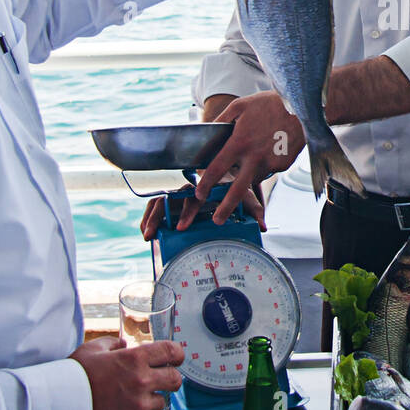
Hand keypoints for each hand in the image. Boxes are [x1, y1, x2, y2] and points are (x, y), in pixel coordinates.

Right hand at [69, 336, 183, 409]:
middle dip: (170, 378)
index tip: (176, 357)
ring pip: (161, 402)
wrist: (59, 404)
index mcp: (134, 359)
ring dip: (151, 399)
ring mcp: (138, 405)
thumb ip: (113, 344)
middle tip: (161, 379)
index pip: (171, 351)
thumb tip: (123, 345)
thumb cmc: (74, 375)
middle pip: (175, 380)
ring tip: (133, 398)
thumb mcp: (93, 349)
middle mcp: (141, 381)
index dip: (177, 354)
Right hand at [139, 183, 267, 239]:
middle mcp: (189, 189)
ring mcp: (178, 195)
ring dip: (150, 218)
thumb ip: (253, 209)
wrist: (228, 174)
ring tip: (147, 236)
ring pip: (159, 202)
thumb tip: (262, 226)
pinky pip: (156, 206)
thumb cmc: (235, 186)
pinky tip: (147, 233)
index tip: (181, 228)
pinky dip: (149, 217)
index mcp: (206, 187)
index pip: (193, 198)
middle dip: (159, 217)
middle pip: (169, 199)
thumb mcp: (244, 195)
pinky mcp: (172, 201)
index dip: (187, 213)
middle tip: (153, 234)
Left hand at [182, 92, 304, 228]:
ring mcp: (271, 163)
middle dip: (225, 208)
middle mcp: (254, 157)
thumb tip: (208, 131)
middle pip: (237, 190)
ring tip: (254, 156)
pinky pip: (269, 170)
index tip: (200, 194)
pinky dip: (265, 164)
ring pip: (254, 179)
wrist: (302, 107)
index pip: (216, 169)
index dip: (206, 184)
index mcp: (239, 142)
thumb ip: (222, 120)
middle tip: (217, 220)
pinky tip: (270, 147)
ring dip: (249, 176)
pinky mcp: (283, 165)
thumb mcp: (241, 106)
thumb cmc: (269, 104)